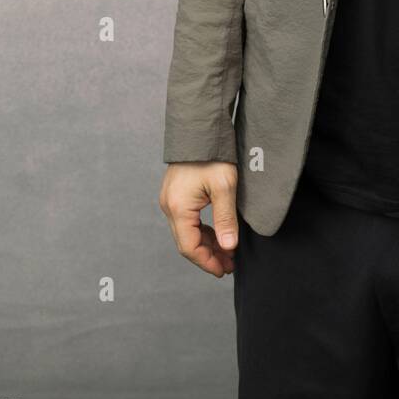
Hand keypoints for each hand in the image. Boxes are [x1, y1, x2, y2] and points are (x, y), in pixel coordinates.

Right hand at [159, 162, 238, 276]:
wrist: (200, 128)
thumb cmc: (213, 154)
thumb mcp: (224, 187)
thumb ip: (225, 219)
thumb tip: (229, 247)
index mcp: (178, 207)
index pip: (189, 247)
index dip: (207, 262)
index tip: (224, 270)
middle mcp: (169, 206)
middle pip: (186, 242)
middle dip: (208, 256)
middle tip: (230, 265)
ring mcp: (171, 200)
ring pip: (186, 233)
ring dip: (206, 245)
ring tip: (227, 253)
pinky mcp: (176, 195)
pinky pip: (187, 221)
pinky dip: (202, 231)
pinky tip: (218, 235)